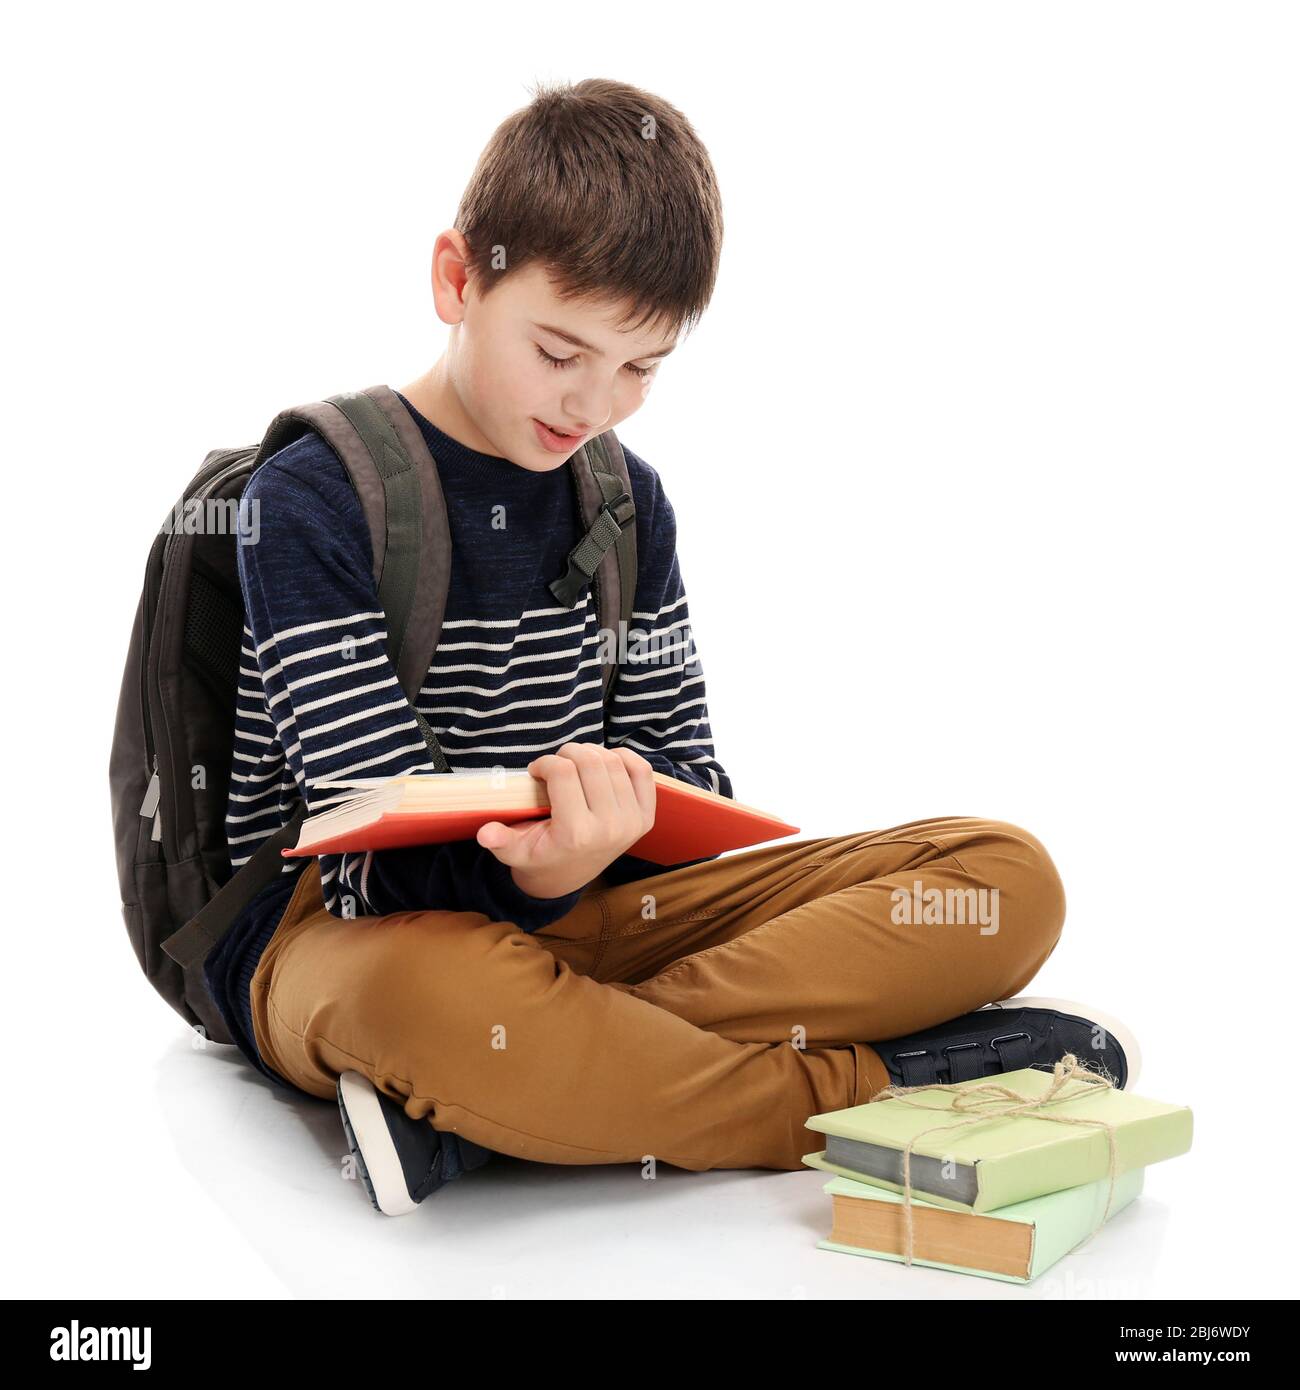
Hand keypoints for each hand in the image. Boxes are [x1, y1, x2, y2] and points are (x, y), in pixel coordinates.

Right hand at [476, 743, 656, 899]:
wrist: (568, 877)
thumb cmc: (539, 856)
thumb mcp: (514, 852)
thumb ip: (500, 841)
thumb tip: (485, 832)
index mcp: (576, 834)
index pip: (563, 772)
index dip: (545, 762)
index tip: (536, 770)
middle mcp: (609, 828)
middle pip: (591, 762)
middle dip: (568, 753)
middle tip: (556, 764)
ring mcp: (632, 822)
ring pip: (613, 762)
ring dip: (592, 754)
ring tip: (575, 764)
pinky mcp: (646, 817)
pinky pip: (641, 771)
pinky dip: (623, 758)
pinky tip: (604, 763)